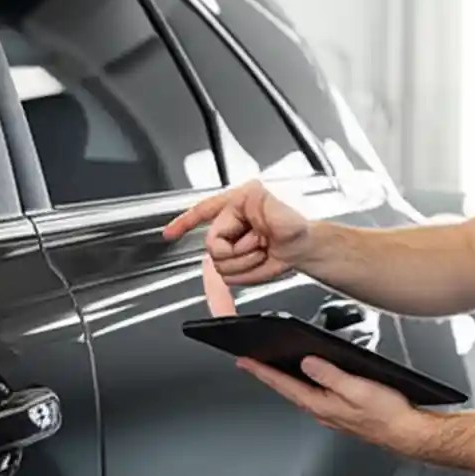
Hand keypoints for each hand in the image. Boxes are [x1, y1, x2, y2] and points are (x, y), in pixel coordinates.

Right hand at [162, 181, 310, 284]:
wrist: (305, 250)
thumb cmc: (299, 228)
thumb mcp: (282, 210)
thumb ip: (260, 203)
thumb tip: (245, 198)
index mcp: (239, 203)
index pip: (204, 210)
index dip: (184, 222)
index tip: (169, 233)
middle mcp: (232, 222)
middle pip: (211, 246)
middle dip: (237, 251)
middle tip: (260, 245)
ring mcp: (232, 243)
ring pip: (219, 265)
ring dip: (244, 264)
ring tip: (262, 252)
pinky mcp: (236, 262)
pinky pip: (229, 277)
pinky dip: (246, 274)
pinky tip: (260, 263)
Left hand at [236, 356, 434, 456]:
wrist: (407, 432)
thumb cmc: (387, 414)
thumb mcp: (356, 388)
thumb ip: (330, 375)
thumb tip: (307, 362)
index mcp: (321, 404)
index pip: (284, 385)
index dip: (262, 372)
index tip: (245, 362)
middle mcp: (322, 411)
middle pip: (287, 390)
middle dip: (268, 375)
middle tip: (251, 363)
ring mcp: (332, 413)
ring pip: (300, 394)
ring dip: (285, 381)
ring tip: (273, 369)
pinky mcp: (343, 413)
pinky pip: (315, 396)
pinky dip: (305, 386)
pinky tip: (308, 381)